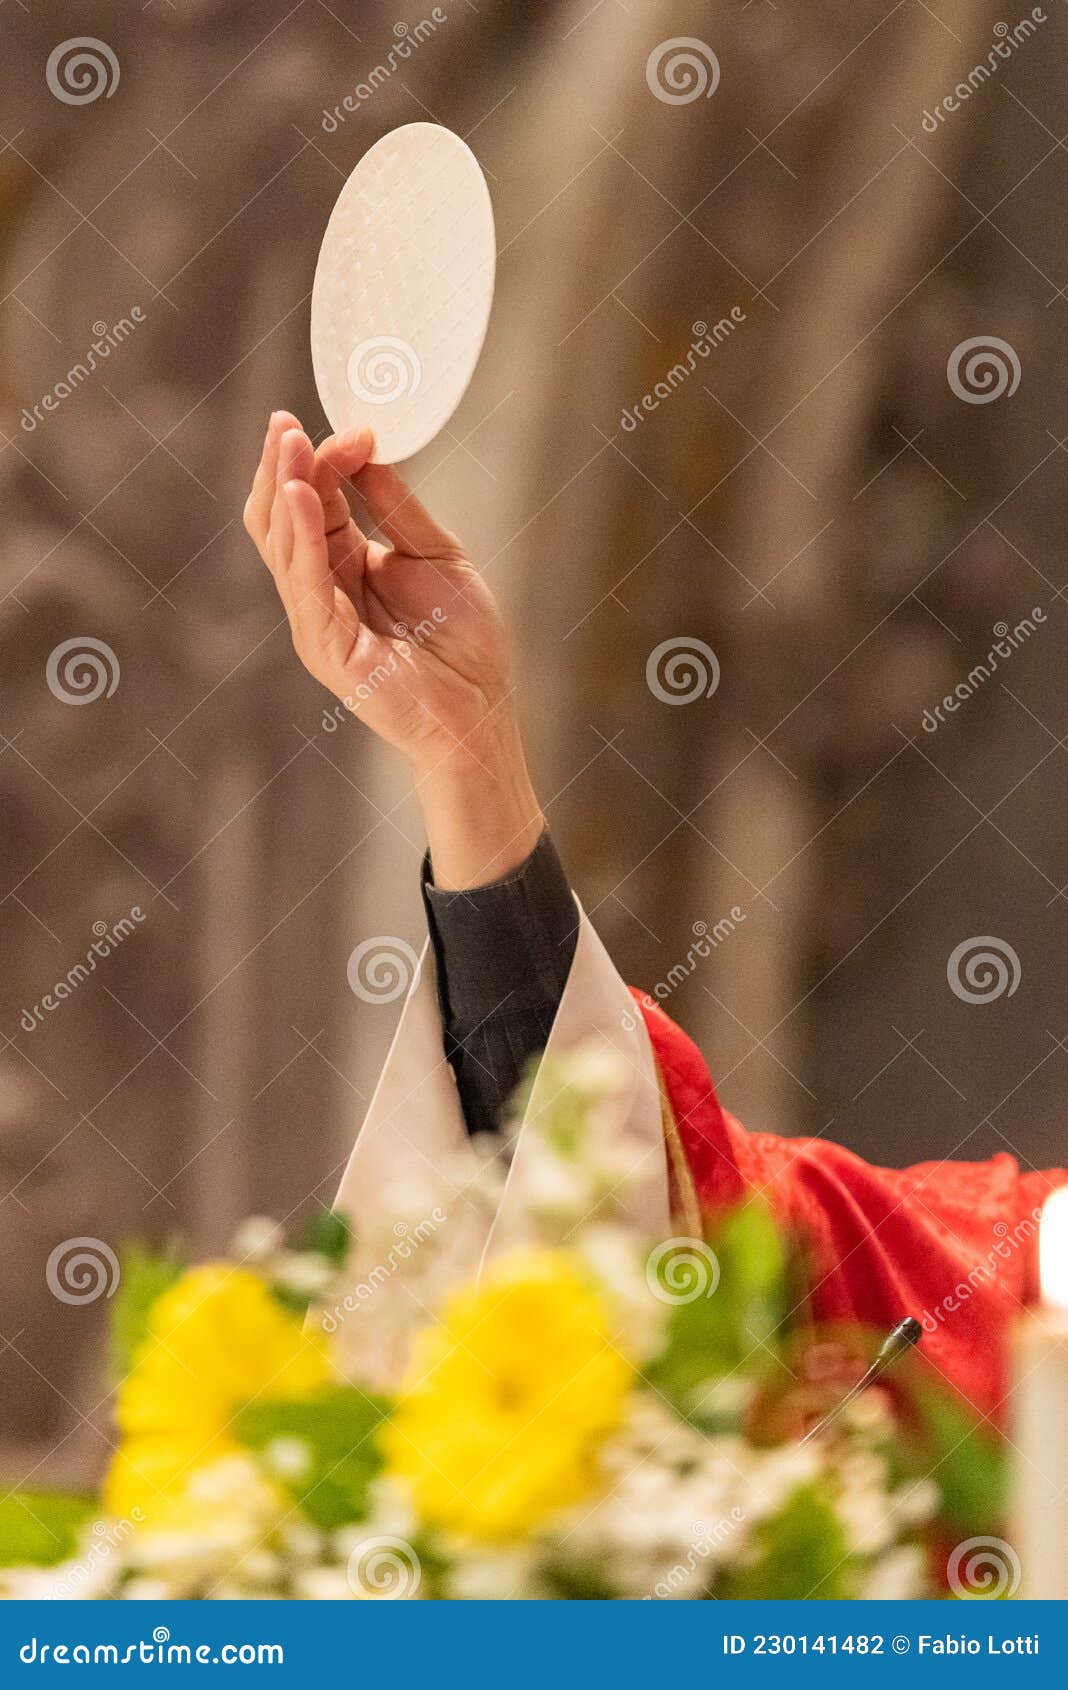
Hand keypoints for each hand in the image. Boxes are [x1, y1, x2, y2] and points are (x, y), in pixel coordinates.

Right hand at [244, 411, 543, 886]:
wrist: (482, 713)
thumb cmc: (465, 644)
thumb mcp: (437, 554)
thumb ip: (397, 506)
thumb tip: (364, 450)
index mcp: (347, 565)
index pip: (314, 501)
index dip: (324, 458)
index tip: (354, 428)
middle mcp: (323, 590)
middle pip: (283, 517)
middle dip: (283, 466)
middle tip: (286, 423)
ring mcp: (318, 620)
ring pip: (281, 544)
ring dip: (283, 490)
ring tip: (290, 444)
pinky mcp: (326, 648)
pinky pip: (302, 584)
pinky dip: (299, 537)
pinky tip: (302, 496)